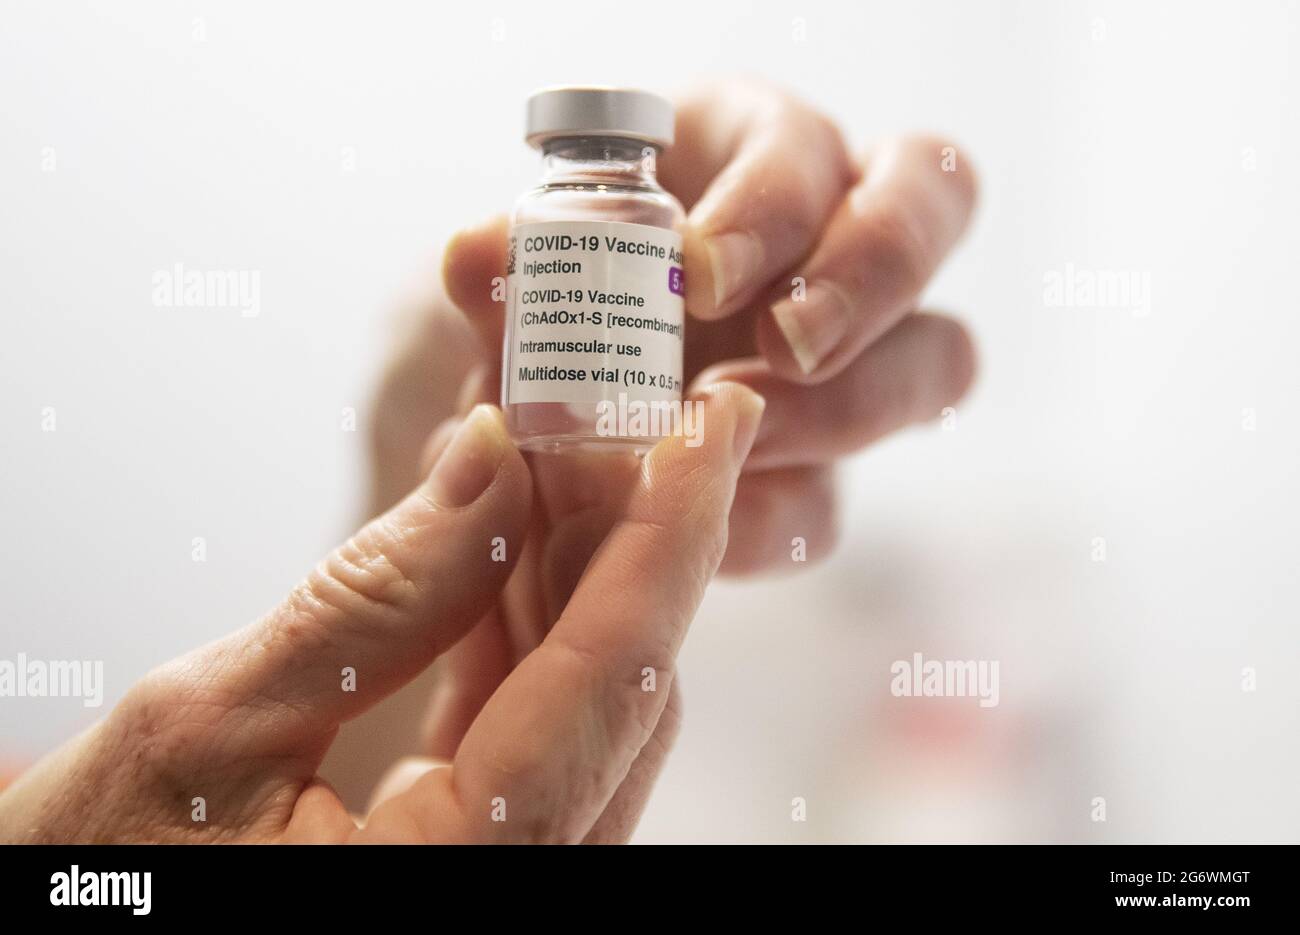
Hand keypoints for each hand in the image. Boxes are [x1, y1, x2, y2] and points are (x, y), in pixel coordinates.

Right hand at [0, 390, 764, 842]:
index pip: (609, 674)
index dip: (671, 531)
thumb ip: (372, 600)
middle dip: (616, 527)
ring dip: (566, 566)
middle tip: (609, 404)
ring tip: (549, 445)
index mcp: (465, 873)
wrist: (59, 932)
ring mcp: (501, 868)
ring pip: (580, 699)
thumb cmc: (92, 879)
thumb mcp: (208, 730)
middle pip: (614, 679)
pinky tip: (501, 534)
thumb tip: (489, 462)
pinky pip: (529, 727)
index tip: (710, 420)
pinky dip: (519, 626)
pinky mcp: (472, 851)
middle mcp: (516, 882)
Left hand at [337, 79, 978, 808]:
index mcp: (747, 161)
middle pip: (932, 211)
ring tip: (736, 437)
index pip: (812, 147)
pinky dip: (768, 518)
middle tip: (784, 346)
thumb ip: (500, 271)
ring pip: (934, 359)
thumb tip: (481, 256)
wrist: (502, 447)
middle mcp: (822, 244)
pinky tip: (700, 528)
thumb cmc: (519, 323)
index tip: (701, 270)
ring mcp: (839, 364)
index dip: (776, 203)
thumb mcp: (496, 288)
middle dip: (866, 280)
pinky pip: (831, 504)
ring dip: (840, 407)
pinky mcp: (812, 478)